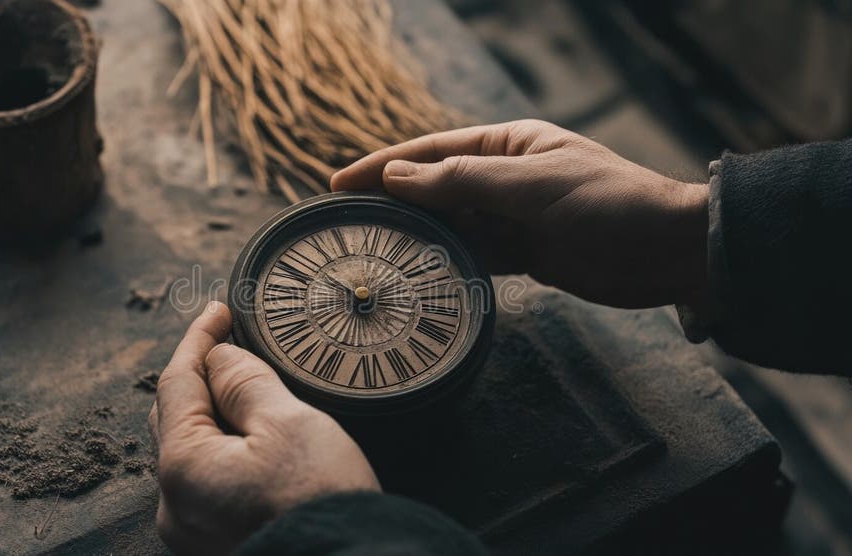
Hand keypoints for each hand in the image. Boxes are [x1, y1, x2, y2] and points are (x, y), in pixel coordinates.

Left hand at [148, 302, 379, 555]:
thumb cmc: (322, 500)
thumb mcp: (288, 423)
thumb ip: (245, 383)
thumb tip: (219, 357)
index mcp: (183, 467)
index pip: (178, 383)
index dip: (200, 339)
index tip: (218, 310)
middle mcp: (176, 504)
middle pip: (178, 417)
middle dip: (203, 375)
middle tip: (232, 341)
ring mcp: (195, 529)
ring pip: (195, 449)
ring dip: (216, 411)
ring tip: (247, 382)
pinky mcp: (219, 541)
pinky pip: (211, 479)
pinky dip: (226, 445)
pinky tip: (253, 431)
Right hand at [331, 120, 708, 308]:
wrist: (668, 253)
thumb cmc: (607, 204)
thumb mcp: (531, 185)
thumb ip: (463, 180)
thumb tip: (398, 178)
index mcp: (507, 144)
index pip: (430, 152)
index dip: (382, 167)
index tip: (338, 184)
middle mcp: (505, 177)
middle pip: (435, 189)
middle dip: (393, 205)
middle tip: (345, 226)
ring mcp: (514, 217)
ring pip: (452, 226)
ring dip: (417, 238)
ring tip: (371, 255)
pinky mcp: (526, 254)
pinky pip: (475, 255)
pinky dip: (447, 264)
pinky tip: (418, 276)